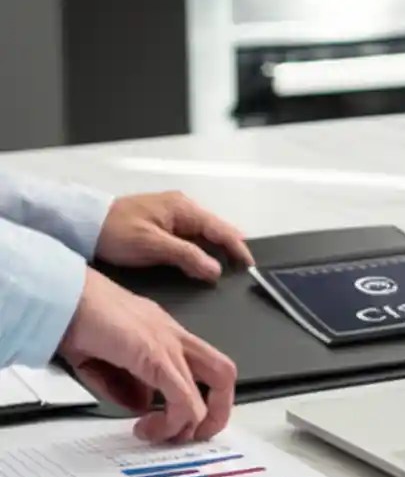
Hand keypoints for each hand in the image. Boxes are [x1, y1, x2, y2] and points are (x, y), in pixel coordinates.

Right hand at [58, 268, 237, 442]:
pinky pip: (183, 396)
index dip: (199, 399)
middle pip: (224, 372)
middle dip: (218, 411)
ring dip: (197, 420)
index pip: (202, 368)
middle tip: (192, 435)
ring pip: (218, 383)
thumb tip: (141, 407)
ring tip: (165, 435)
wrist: (57, 296)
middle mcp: (173, 336)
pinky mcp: (156, 355)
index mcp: (163, 334)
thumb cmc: (72, 316)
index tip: (178, 422)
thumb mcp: (102, 361)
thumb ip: (126, 385)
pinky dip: (173, 420)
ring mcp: (169, 343)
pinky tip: (149, 426)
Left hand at [96, 191, 253, 281]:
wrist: (83, 223)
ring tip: (225, 268)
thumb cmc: (113, 230)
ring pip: (205, 234)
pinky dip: (201, 249)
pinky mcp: (164, 222)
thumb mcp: (152, 245)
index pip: (221, 229)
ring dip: (215, 250)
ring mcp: (173, 214)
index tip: (249, 265)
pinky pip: (192, 236)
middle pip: (216, 230)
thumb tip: (215, 269)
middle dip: (230, 248)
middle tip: (241, 269)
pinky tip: (201, 261)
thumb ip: (187, 256)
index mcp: (183, 209)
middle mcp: (182, 208)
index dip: (238, 248)